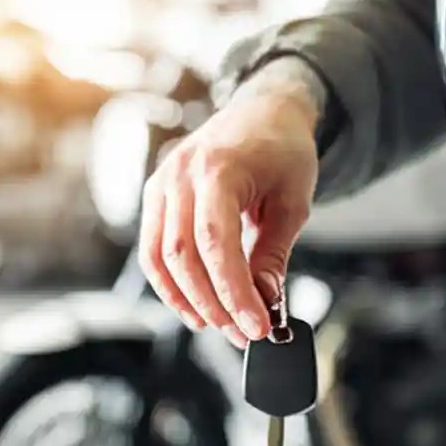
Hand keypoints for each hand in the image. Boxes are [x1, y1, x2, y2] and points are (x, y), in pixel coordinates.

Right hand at [138, 73, 318, 348]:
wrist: (264, 112)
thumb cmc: (282, 151)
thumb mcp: (293, 203)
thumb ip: (273, 254)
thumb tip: (265, 302)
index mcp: (219, 168)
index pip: (216, 244)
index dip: (233, 293)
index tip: (256, 326)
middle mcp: (180, 174)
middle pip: (182, 256)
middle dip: (213, 304)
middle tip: (242, 333)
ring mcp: (162, 183)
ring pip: (158, 258)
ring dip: (187, 301)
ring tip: (219, 325)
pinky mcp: (156, 196)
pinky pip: (152, 250)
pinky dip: (170, 284)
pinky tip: (195, 305)